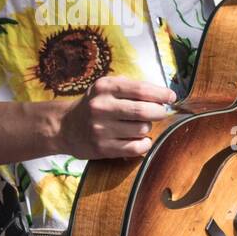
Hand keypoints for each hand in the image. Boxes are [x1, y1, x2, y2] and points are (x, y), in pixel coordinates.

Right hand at [57, 77, 177, 158]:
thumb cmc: (95, 104)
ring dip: (147, 128)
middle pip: (144, 111)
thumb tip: (165, 95)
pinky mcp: (103, 148)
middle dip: (159, 112)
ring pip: (142, 129)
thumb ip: (132, 88)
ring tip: (139, 126)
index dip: (161, 94)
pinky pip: (136, 148)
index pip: (141, 89)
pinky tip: (140, 140)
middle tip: (160, 113)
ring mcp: (101, 129)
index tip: (171, 97)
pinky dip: (144, 144)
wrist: (65, 127)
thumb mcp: (106, 88)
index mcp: (105, 87)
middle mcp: (101, 106)